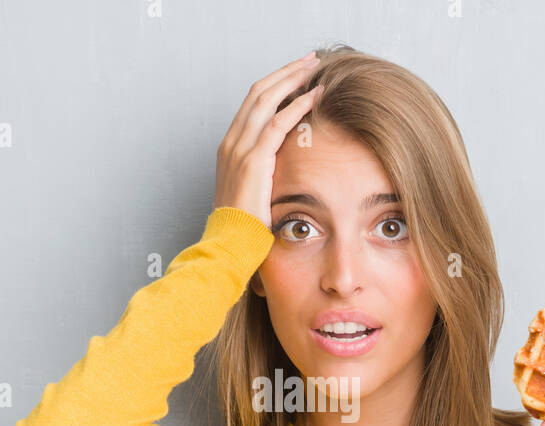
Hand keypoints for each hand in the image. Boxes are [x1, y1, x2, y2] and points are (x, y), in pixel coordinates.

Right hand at [213, 51, 322, 227]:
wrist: (228, 245)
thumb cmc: (243, 228)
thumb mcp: (253, 194)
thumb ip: (264, 175)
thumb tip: (286, 170)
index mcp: (229, 148)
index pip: (252, 103)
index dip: (275, 84)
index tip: (297, 74)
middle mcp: (231, 142)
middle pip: (258, 91)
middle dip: (286, 72)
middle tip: (310, 60)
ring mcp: (239, 149)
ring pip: (266, 98)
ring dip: (293, 79)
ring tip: (315, 69)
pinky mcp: (253, 161)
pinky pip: (278, 123)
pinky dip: (298, 105)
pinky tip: (315, 95)